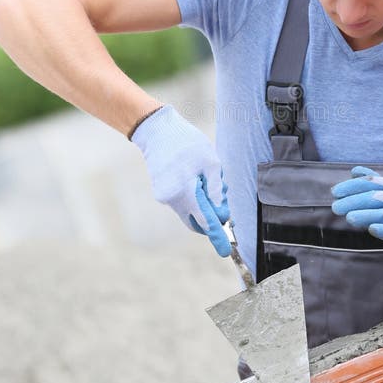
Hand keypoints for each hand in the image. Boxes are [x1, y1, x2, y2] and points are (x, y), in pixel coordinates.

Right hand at [131, 106, 230, 256]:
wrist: (157, 131)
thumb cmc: (187, 143)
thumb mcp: (211, 162)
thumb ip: (217, 191)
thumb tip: (221, 214)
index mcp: (185, 192)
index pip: (205, 221)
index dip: (217, 236)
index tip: (225, 251)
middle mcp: (171, 199)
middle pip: (196, 221)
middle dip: (210, 217)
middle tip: (221, 200)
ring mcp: (164, 197)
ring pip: (189, 211)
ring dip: (202, 203)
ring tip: (206, 178)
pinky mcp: (161, 193)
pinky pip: (182, 202)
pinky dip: (193, 197)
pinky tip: (196, 177)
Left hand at [331, 166, 382, 264]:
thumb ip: (376, 181)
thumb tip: (354, 171)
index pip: (371, 182)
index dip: (351, 186)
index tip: (335, 192)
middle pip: (374, 197)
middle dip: (352, 201)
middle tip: (336, 207)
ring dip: (365, 215)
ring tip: (349, 217)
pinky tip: (372, 229)